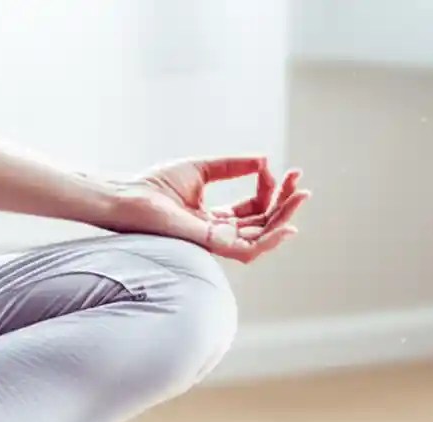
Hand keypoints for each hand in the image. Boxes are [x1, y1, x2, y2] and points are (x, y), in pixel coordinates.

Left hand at [104, 157, 310, 262]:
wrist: (131, 195)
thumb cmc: (156, 184)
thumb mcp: (202, 168)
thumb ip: (232, 166)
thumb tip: (264, 160)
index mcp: (215, 218)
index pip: (254, 208)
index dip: (269, 189)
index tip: (272, 168)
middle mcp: (218, 233)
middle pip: (262, 224)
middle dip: (285, 204)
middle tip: (302, 185)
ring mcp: (215, 241)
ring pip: (260, 237)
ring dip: (283, 219)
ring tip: (300, 198)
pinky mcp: (209, 244)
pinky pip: (246, 249)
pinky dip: (269, 240)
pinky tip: (286, 226)